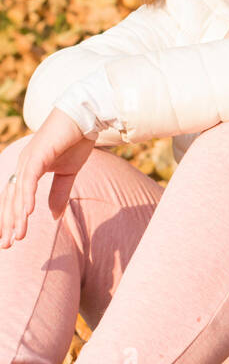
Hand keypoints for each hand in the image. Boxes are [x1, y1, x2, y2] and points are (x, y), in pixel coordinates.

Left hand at [0, 108, 93, 247]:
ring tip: (17, 236)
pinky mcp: (37, 155)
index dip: (11, 219)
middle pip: (11, 199)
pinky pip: (30, 179)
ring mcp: (28, 159)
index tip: (9, 240)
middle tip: (6, 246)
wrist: (85, 117)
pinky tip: (28, 212)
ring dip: (17, 216)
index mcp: (28, 169)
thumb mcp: (68, 174)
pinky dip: (27, 196)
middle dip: (8, 223)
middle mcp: (23, 165)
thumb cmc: (76, 141)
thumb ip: (59, 194)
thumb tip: (52, 217)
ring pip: (18, 193)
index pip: (15, 199)